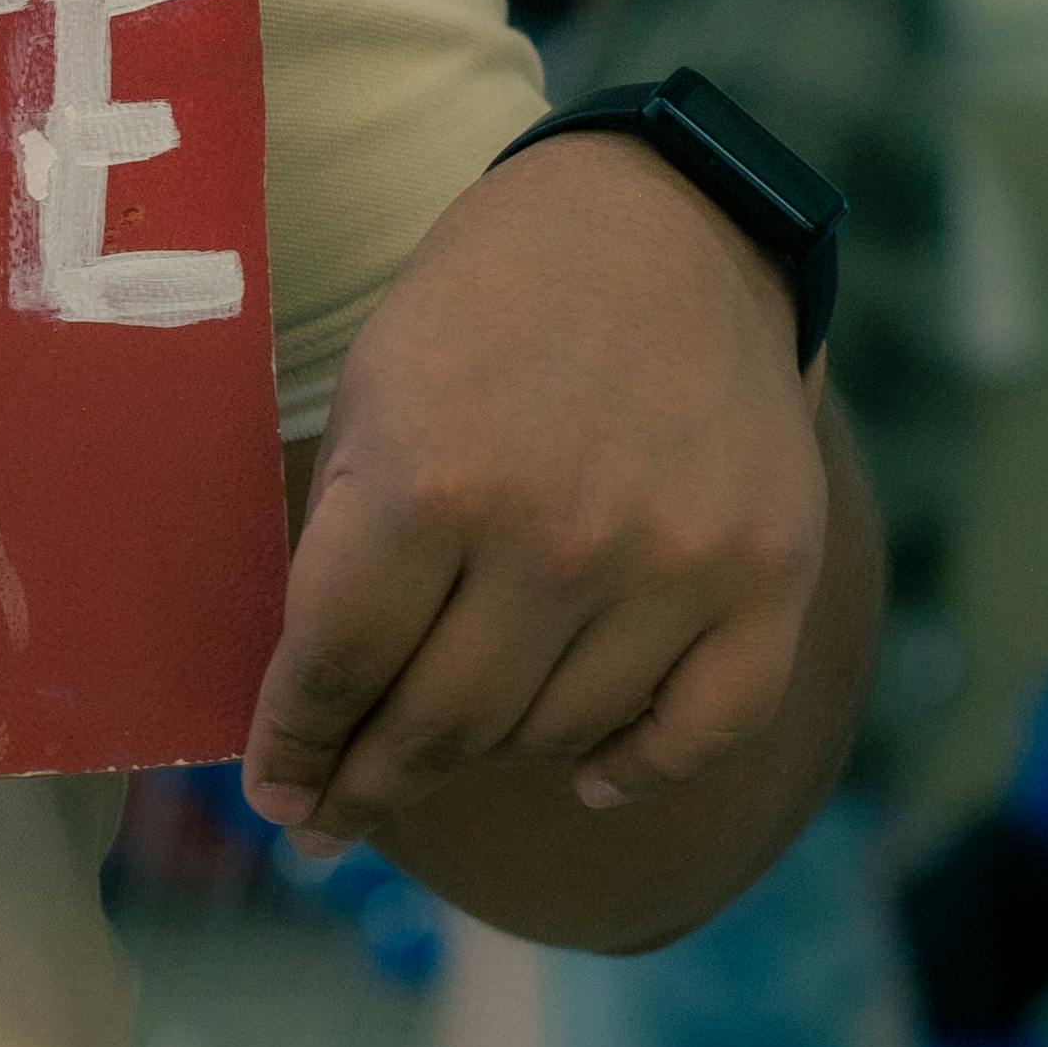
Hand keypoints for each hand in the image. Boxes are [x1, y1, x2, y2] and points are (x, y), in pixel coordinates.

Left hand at [245, 136, 832, 841]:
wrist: (661, 226)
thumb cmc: (482, 318)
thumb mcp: (370, 404)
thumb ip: (338, 557)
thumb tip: (305, 726)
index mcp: (433, 481)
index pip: (338, 667)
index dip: (295, 746)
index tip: (277, 796)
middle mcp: (559, 536)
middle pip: (439, 723)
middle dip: (367, 784)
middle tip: (332, 819)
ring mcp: (676, 561)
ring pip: (551, 736)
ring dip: (483, 760)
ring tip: (442, 752)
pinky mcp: (770, 572)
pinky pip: (703, 728)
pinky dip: (636, 769)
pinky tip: (586, 778)